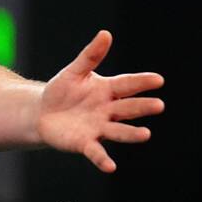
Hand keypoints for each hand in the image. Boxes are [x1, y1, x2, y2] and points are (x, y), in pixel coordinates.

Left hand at [36, 30, 163, 172]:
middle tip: (159, 105)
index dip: (142, 82)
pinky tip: (111, 167)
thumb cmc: (62, 91)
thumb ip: (90, 56)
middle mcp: (108, 110)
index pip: (128, 85)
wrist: (42, 113)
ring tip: (146, 134)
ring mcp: (99, 127)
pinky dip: (103, 159)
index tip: (158, 79)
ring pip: (118, 131)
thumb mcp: (74, 72)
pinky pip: (96, 152)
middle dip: (142, 107)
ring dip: (131, 134)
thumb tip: (105, 33)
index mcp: (108, 90)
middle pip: (128, 108)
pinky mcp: (84, 143)